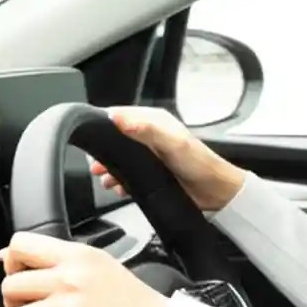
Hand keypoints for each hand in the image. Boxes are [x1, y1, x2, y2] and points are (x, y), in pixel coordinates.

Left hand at [0, 231, 167, 306]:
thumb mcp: (102, 265)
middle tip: (36, 306)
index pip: (20, 244)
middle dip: (17, 299)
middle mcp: (71, 279)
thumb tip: (10, 257)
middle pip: (10, 284)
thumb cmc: (136, 303)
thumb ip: (61, 260)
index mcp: (79, 256)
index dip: (13, 261)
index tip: (21, 273)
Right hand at [92, 106, 245, 210]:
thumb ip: (146, 129)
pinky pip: (128, 175)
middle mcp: (150, 135)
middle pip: (116, 139)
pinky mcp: (151, 173)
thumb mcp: (173, 143)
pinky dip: (120, 182)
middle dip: (104, 152)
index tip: (91, 137)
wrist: (216, 192)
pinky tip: (120, 189)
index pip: (120, 115)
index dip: (104, 124)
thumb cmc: (199, 164)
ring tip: (107, 179)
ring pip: (120, 158)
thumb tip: (118, 118)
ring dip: (110, 170)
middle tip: (97, 165)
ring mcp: (150, 155)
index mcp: (155, 121)